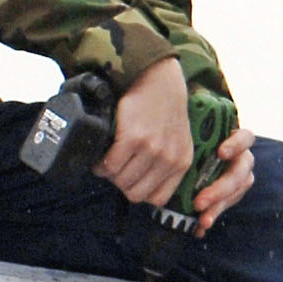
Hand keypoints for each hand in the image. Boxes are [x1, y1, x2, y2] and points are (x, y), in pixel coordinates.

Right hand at [101, 57, 197, 211]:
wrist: (159, 82)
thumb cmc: (165, 113)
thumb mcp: (178, 141)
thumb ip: (168, 165)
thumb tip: (144, 190)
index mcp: (182, 163)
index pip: (157, 199)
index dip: (139, 192)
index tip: (131, 181)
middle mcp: (169, 159)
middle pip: (135, 193)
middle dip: (122, 184)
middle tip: (117, 170)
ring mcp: (152, 149)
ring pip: (120, 181)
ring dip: (110, 174)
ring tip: (109, 160)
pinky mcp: (132, 139)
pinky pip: (110, 166)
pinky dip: (101, 165)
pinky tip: (102, 155)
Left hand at [189, 125, 258, 231]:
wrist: (186, 146)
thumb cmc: (189, 134)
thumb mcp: (191, 125)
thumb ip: (189, 123)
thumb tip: (171, 116)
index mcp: (234, 138)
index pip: (246, 137)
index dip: (237, 144)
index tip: (220, 152)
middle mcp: (240, 158)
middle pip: (242, 172)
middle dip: (222, 189)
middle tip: (200, 201)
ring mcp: (236, 177)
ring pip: (237, 192)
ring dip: (220, 207)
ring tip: (202, 220)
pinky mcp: (227, 194)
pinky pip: (224, 207)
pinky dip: (212, 217)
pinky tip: (199, 229)